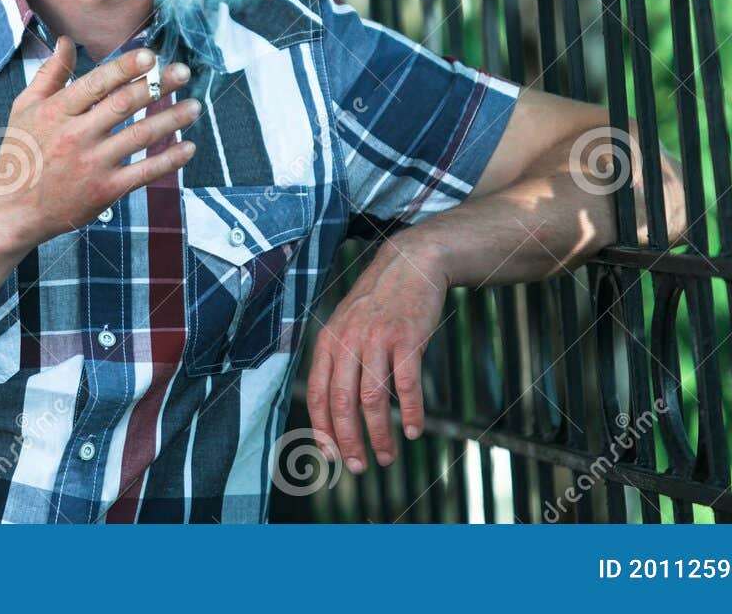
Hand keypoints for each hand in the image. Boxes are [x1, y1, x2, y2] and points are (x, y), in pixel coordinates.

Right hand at [0, 40, 199, 249]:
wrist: (13, 210)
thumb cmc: (20, 153)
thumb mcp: (25, 109)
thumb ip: (49, 74)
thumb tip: (66, 41)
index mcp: (56, 112)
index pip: (96, 83)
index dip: (125, 67)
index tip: (151, 55)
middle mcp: (75, 135)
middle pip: (123, 104)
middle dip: (158, 85)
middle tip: (183, 71)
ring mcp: (92, 164)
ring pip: (140, 135)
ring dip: (172, 119)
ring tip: (195, 106)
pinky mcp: (105, 191)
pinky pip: (144, 172)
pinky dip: (169, 160)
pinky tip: (188, 147)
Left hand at [305, 233, 451, 473]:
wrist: (410, 264)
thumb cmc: (378, 304)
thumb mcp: (346, 325)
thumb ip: (338, 361)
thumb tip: (333, 411)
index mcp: (329, 341)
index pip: (317, 394)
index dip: (322, 429)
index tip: (331, 457)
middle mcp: (348, 340)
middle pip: (341, 402)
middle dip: (348, 441)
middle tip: (358, 467)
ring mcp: (378, 338)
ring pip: (372, 399)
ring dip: (380, 434)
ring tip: (387, 456)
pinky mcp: (408, 337)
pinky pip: (407, 384)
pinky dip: (410, 412)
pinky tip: (414, 431)